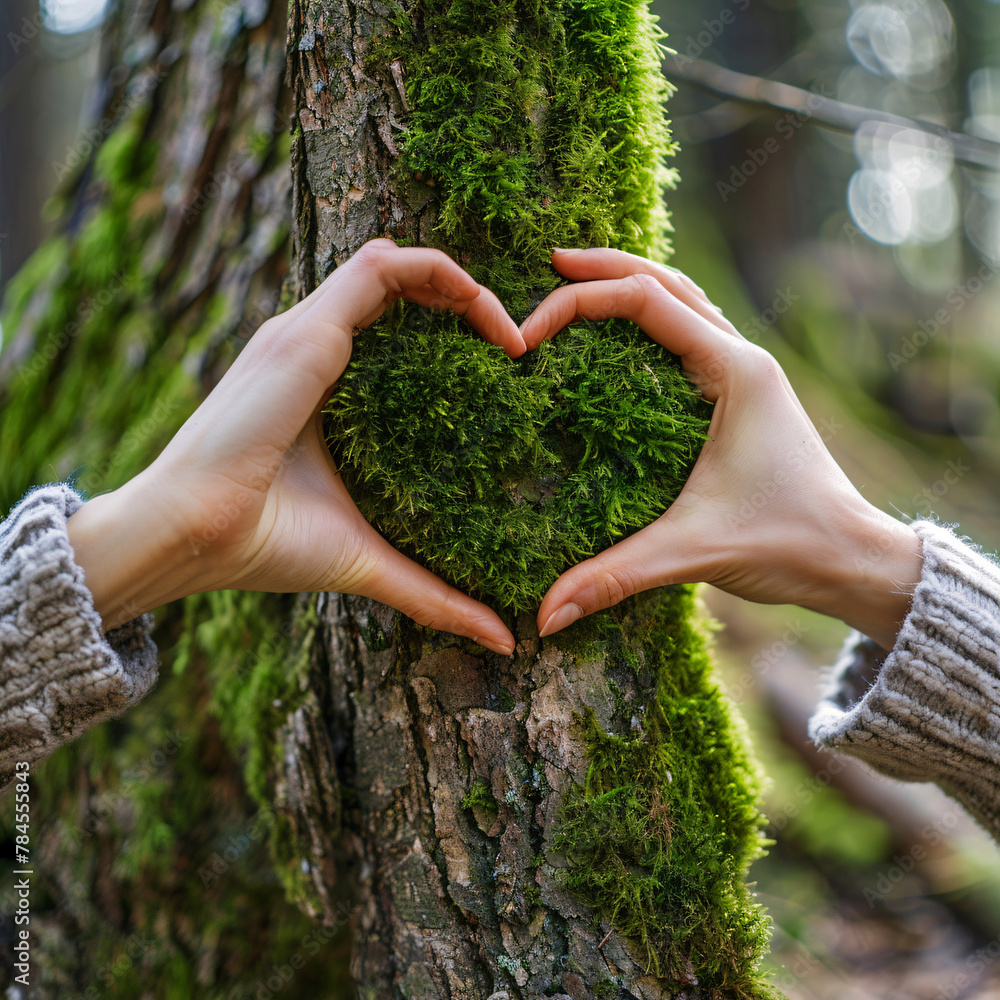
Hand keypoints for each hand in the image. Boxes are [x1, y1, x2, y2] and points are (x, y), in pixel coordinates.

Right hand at [67, 240, 524, 654]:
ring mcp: (308, 334)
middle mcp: (316, 349)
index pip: (393, 332)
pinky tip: (486, 313)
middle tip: (519, 347)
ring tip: (514, 333)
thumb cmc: (267, 546)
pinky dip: (440, 273)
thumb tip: (505, 639)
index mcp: (326, 388)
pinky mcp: (307, 333)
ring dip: (461, 282)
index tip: (508, 372)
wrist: (194, 536)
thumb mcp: (371, 561)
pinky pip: (381, 269)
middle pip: (398, 290)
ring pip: (392, 265)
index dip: (450, 331)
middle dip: (464, 301)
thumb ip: (435, 594)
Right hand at [522, 248, 923, 650]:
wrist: (854, 559)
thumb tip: (543, 617)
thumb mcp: (692, 552)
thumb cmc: (791, 542)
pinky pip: (691, 336)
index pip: (647, 302)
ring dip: (632, 285)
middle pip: (666, 282)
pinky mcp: (742, 396)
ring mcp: (745, 374)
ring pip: (683, 302)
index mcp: (735, 371)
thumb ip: (613, 576)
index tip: (529, 332)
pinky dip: (652, 321)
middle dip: (605, 268)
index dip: (581, 304)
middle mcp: (743, 358)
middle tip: (550, 263)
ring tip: (578, 282)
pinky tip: (621, 339)